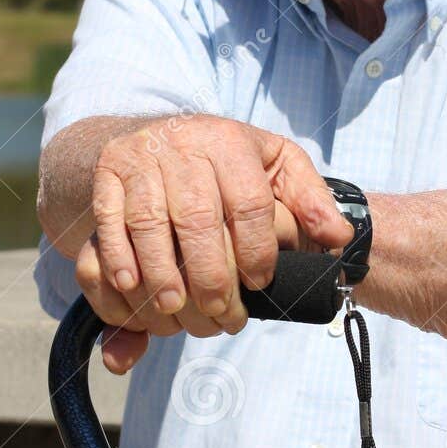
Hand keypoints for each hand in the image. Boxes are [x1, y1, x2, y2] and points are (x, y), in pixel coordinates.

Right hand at [78, 115, 352, 371]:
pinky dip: (119, 258)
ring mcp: (141, 156)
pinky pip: (109, 222)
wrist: (160, 133)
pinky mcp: (108, 172)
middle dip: (210, 275)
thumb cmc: (228, 161)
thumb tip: (339, 237)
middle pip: (198, 218)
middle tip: (220, 314)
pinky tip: (133, 288)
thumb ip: (309, 199)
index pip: (250, 202)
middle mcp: (184, 143)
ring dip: (162, 275)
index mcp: (230, 141)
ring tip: (177, 311)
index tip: (259, 284)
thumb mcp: (276, 165)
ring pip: (150, 223)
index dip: (257, 250)